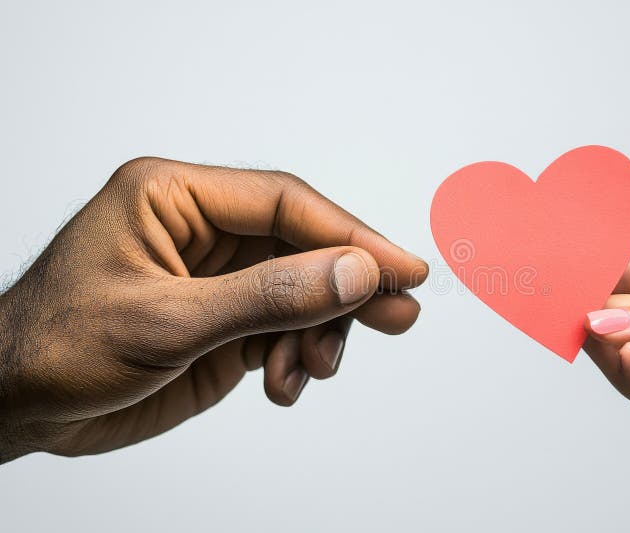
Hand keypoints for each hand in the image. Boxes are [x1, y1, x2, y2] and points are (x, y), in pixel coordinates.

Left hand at [0, 158, 427, 461]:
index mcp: (175, 197)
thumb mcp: (166, 322)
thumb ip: (266, 297)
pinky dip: (296, 358)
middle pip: (302, 246)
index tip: (401, 269)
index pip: (284, 204)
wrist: (12, 406)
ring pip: (301, 292)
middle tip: (398, 316)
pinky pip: (283, 329)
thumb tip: (353, 272)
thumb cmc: (57, 348)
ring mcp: (215, 279)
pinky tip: (282, 382)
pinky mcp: (221, 322)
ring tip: (312, 369)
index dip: (350, 235)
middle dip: (348, 286)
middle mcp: (202, 231)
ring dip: (320, 333)